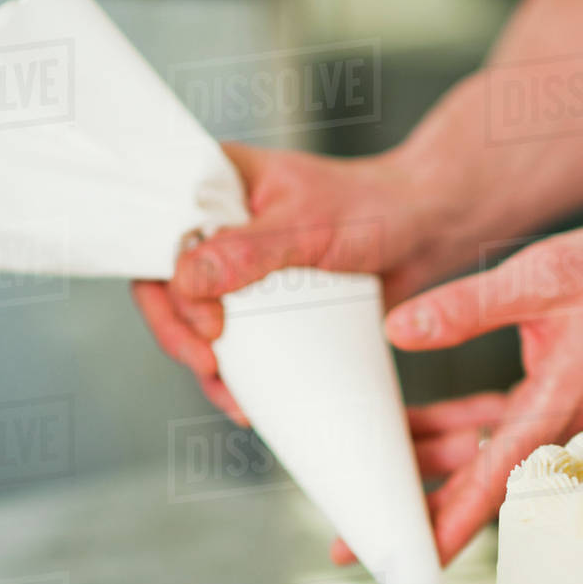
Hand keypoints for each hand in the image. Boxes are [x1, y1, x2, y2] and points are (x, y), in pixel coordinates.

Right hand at [133, 141, 455, 419]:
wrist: (426, 229)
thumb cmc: (373, 208)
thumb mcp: (306, 226)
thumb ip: (245, 251)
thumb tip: (187, 283)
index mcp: (214, 183)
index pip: (156, 236)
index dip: (166, 289)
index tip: (207, 328)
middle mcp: (218, 223)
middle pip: (167, 287)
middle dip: (182, 336)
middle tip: (212, 368)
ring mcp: (239, 266)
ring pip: (198, 321)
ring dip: (209, 365)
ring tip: (234, 398)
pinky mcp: (266, 302)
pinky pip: (238, 340)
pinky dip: (240, 373)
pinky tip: (251, 400)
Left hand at [334, 222, 582, 565]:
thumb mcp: (542, 277)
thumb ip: (467, 307)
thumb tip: (401, 330)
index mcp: (554, 407)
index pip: (487, 485)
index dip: (441, 528)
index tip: (402, 560)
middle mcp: (559, 427)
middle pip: (476, 486)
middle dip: (417, 510)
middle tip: (357, 535)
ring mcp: (564, 419)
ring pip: (485, 457)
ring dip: (435, 463)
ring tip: (377, 470)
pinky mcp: (566, 403)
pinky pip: (506, 431)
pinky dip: (468, 432)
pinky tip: (435, 423)